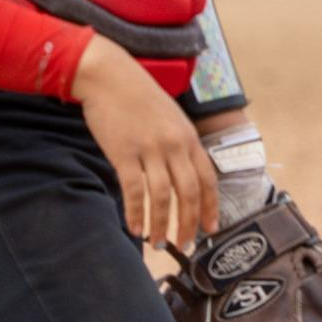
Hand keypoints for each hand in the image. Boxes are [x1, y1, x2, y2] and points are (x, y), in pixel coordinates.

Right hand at [71, 35, 217, 247]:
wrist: (111, 77)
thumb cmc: (140, 100)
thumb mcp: (172, 120)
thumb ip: (180, 146)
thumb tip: (185, 176)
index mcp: (190, 138)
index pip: (208, 180)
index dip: (210, 207)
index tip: (211, 229)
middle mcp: (175, 145)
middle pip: (188, 193)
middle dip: (189, 224)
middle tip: (184, 244)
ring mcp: (149, 149)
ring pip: (162, 197)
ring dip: (161, 225)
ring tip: (159, 244)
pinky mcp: (123, 153)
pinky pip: (134, 191)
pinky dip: (135, 214)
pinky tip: (134, 228)